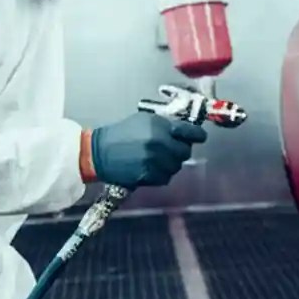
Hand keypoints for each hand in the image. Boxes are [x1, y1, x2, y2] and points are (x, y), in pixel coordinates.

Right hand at [88, 113, 206, 187]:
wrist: (99, 152)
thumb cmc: (120, 134)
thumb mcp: (144, 120)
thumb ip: (165, 124)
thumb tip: (183, 129)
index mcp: (160, 127)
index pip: (189, 131)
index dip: (197, 134)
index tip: (200, 136)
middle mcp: (160, 144)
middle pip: (185, 151)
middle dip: (180, 150)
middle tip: (171, 149)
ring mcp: (155, 161)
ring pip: (176, 166)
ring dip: (171, 163)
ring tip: (158, 159)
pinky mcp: (148, 176)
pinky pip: (166, 178)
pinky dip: (162, 174)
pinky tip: (151, 168)